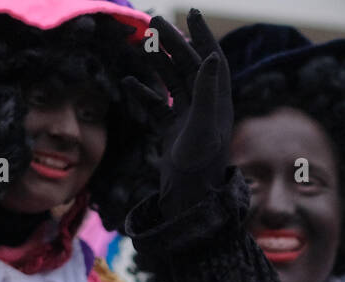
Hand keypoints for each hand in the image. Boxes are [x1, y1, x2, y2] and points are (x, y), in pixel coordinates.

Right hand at [128, 10, 232, 217]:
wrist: (189, 199)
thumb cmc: (198, 166)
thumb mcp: (202, 126)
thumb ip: (206, 91)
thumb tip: (212, 55)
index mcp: (217, 102)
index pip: (212, 60)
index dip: (203, 36)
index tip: (192, 13)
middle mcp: (205, 108)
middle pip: (189, 66)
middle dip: (173, 42)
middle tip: (154, 21)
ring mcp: (189, 120)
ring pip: (172, 82)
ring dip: (157, 62)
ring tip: (141, 43)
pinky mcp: (174, 132)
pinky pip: (158, 106)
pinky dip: (144, 93)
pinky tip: (127, 82)